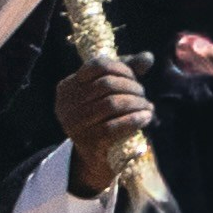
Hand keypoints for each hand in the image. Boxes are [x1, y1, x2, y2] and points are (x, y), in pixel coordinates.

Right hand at [57, 58, 156, 200]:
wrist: (95, 155)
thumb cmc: (104, 116)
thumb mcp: (111, 91)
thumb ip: (127, 72)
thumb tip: (148, 57)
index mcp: (67, 86)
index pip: (97, 66)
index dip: (122, 68)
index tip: (134, 77)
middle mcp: (65, 104)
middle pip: (107, 84)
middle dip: (132, 87)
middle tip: (143, 95)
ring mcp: (73, 124)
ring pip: (111, 104)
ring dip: (136, 104)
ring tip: (147, 107)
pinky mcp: (87, 142)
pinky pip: (114, 127)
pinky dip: (135, 120)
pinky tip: (146, 117)